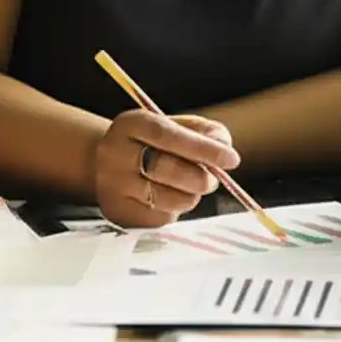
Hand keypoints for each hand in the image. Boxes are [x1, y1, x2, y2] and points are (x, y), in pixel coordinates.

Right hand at [94, 110, 240, 227]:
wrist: (108, 166)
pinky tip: (168, 197)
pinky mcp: (118, 213)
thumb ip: (204, 132)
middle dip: (201, 177)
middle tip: (214, 179)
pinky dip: (175, 209)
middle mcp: (113, 153)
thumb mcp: (176, 126)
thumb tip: (224, 147)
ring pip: (167, 199)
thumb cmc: (152, 144)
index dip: (202, 148)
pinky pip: (161, 218)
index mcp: (130, 124)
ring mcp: (112, 186)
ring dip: (190, 196)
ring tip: (190, 187)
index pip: (166, 135)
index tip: (231, 159)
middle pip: (166, 169)